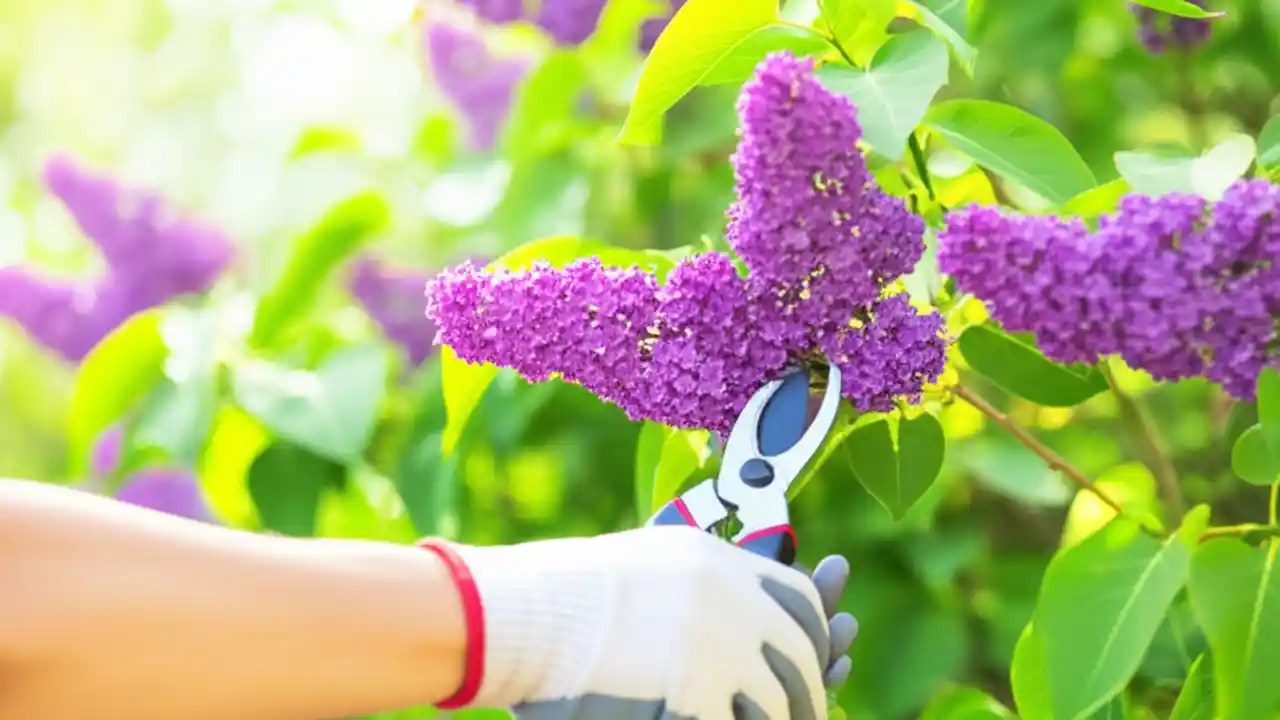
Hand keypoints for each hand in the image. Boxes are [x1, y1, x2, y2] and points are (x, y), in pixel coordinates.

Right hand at [425, 526, 852, 718]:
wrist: (508, 615)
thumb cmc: (557, 598)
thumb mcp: (642, 568)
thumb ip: (693, 581)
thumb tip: (743, 580)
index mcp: (713, 562)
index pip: (797, 600)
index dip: (817, 632)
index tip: (833, 647)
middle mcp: (726, 597)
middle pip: (799, 655)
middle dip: (813, 687)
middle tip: (818, 707)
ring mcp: (716, 646)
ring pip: (778, 700)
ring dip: (782, 712)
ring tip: (796, 719)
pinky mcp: (695, 692)